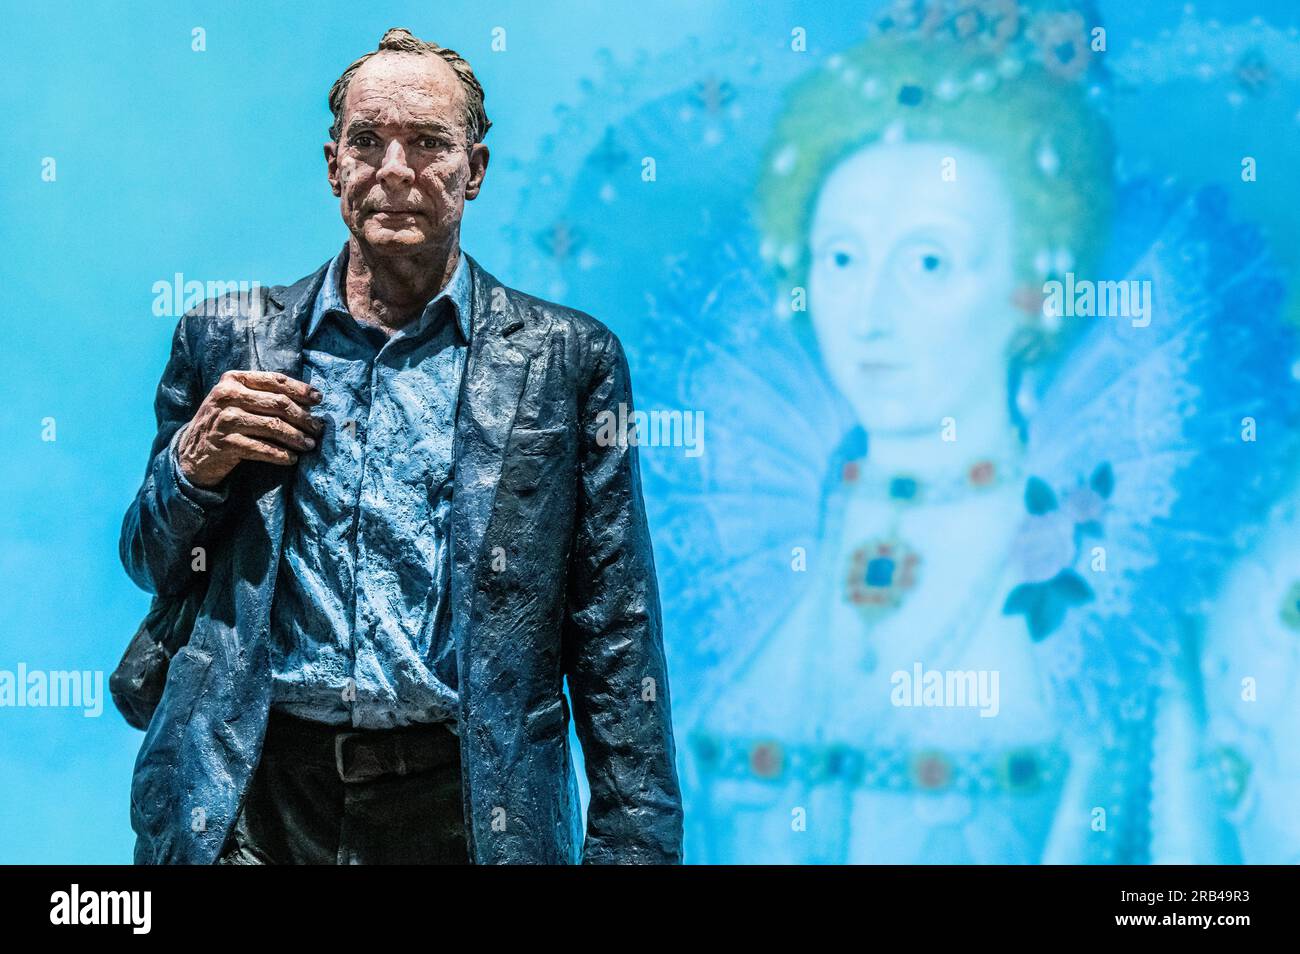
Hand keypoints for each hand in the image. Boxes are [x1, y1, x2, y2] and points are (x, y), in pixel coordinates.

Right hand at [177, 371, 324, 487]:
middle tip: (318, 428)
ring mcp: (226, 420)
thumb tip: (309, 400)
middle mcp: (227, 396)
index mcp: (233, 380)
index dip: (300, 389)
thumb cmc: (224, 422)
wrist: (192, 451)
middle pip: (278, 403)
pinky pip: (263, 449)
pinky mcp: (226, 443)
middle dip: (303, 417)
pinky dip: (281, 454)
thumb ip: (264, 394)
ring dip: (297, 437)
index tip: (319, 399)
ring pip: (274, 426)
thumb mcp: (237, 400)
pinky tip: (292, 458)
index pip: (275, 380)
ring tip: (310, 445)